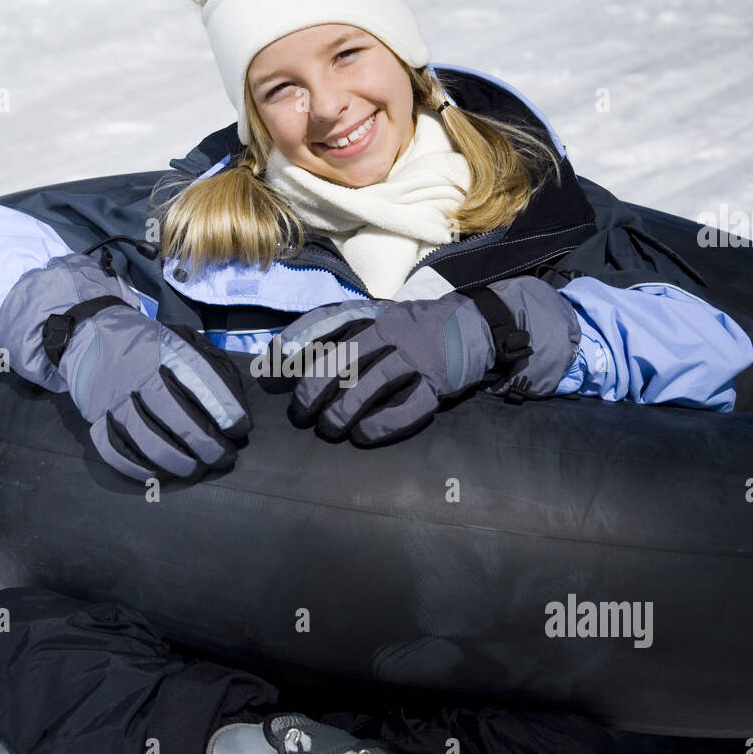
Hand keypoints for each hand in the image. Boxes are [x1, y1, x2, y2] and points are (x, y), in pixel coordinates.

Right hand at [0, 254, 251, 481]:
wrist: (87, 333)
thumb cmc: (144, 342)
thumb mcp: (177, 336)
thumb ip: (205, 361)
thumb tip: (235, 398)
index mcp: (163, 350)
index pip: (200, 380)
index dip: (226, 408)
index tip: (241, 427)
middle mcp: (137, 374)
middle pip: (176, 417)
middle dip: (207, 444)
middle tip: (224, 457)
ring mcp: (113, 397)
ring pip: (146, 438)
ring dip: (176, 460)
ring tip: (196, 468)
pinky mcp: (95, 415)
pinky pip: (114, 448)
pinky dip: (138, 467)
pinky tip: (158, 473)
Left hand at [284, 278, 580, 445]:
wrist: (481, 326)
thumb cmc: (421, 331)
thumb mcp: (385, 322)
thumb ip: (348, 335)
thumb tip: (292, 359)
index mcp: (377, 316)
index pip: (327, 324)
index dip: (297, 343)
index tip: (271, 366)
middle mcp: (395, 333)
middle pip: (345, 358)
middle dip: (315, 388)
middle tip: (300, 413)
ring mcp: (419, 357)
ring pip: (373, 384)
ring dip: (344, 411)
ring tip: (328, 429)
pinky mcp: (439, 384)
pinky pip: (407, 409)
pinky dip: (381, 425)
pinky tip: (363, 437)